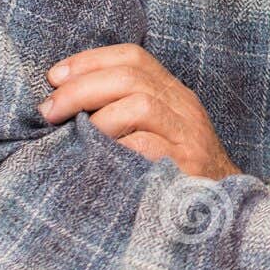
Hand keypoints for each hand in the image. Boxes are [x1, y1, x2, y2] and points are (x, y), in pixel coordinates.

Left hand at [38, 44, 238, 180]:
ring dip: (97, 118)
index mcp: (173, 95)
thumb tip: (62, 102)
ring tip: (74, 138)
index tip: (54, 76)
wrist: (221, 211)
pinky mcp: (186, 166)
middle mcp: (183, 108)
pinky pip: (145, 146)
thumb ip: (123, 111)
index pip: (133, 57)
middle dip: (81, 89)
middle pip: (131, 77)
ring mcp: (187, 136)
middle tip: (49, 111)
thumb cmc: (172, 173)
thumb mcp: (154, 132)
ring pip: (141, 105)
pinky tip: (97, 161)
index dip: (90, 60)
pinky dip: (115, 148)